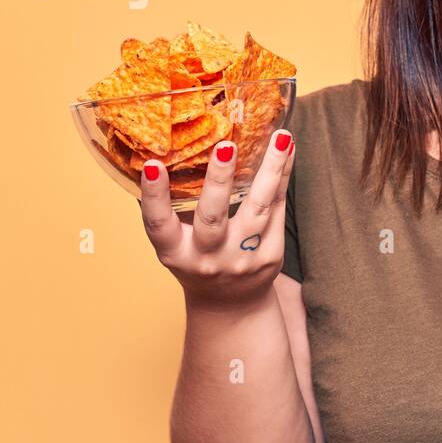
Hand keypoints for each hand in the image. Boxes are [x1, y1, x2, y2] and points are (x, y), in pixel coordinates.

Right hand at [138, 129, 296, 314]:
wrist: (230, 304)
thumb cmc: (197, 259)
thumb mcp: (175, 241)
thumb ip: (169, 206)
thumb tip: (156, 152)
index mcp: (176, 252)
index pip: (159, 224)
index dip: (154, 196)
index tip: (153, 165)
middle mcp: (208, 257)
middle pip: (214, 218)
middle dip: (219, 180)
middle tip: (226, 145)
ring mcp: (243, 257)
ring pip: (259, 209)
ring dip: (271, 169)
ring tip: (281, 138)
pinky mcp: (271, 254)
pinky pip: (278, 209)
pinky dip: (283, 177)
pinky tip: (288, 151)